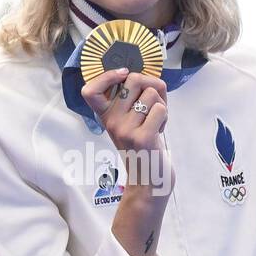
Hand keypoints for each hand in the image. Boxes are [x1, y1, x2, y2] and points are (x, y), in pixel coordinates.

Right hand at [80, 68, 174, 195]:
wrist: (149, 180)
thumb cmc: (144, 145)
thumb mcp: (130, 120)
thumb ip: (134, 97)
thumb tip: (148, 76)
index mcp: (106, 116)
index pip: (89, 91)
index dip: (106, 76)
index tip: (123, 74)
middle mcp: (111, 122)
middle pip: (134, 79)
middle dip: (152, 86)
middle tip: (152, 106)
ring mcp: (125, 129)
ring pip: (151, 93)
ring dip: (161, 104)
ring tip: (155, 122)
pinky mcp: (142, 137)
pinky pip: (160, 108)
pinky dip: (165, 116)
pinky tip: (159, 131)